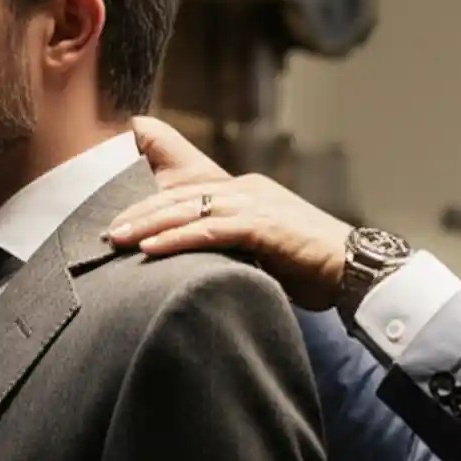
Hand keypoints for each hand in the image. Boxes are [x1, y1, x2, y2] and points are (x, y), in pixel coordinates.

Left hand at [108, 116, 352, 309]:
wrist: (354, 269)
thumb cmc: (310, 267)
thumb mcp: (264, 251)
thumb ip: (233, 247)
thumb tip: (201, 264)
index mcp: (245, 193)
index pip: (187, 194)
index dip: (151, 205)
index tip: (121, 218)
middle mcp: (246, 191)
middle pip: (180, 197)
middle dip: (139, 213)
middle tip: (107, 231)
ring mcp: (255, 205)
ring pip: (189, 210)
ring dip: (149, 225)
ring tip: (117, 238)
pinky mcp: (263, 226)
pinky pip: (210, 231)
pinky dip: (178, 239)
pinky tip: (151, 249)